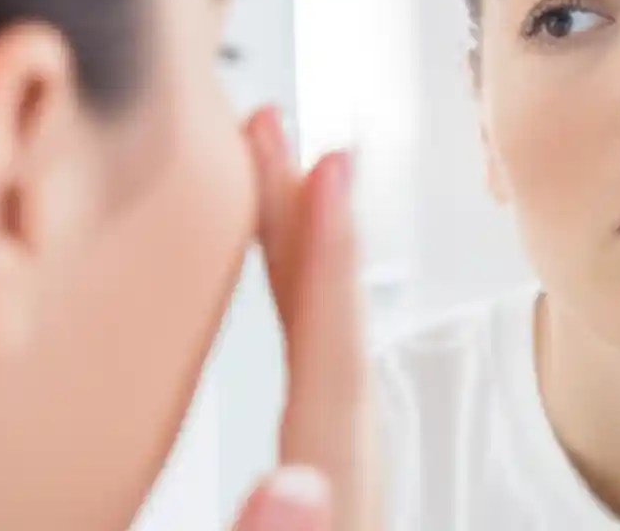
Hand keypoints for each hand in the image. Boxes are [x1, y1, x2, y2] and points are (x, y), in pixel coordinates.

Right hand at [231, 106, 374, 530]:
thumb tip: (295, 483)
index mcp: (341, 492)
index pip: (333, 359)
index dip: (327, 258)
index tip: (327, 168)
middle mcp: (351, 469)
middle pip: (332, 328)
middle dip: (302, 221)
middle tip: (272, 127)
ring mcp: (341, 470)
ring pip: (324, 341)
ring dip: (295, 250)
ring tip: (268, 174)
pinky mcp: (323, 482)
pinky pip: (312, 368)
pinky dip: (296, 308)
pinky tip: (279, 279)